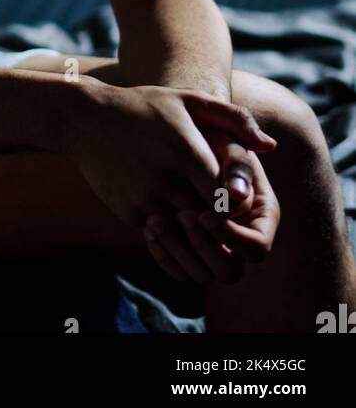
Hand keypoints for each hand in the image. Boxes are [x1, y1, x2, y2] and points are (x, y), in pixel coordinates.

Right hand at [69, 81, 275, 232]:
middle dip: (222, 223)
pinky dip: (175, 230)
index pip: (228, 199)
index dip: (237, 204)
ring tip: (204, 217)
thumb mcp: (188, 101)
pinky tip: (175, 214)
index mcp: (187, 153)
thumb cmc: (145, 107)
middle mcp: (168, 181)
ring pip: (189, 236)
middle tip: (226, 215)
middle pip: (212, 222)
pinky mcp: (131, 214)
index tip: (236, 197)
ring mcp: (147, 201)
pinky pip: (164, 235)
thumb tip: (270, 147)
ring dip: (200, 232)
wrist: (85, 120)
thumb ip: (235, 119)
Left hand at [142, 135, 278, 284]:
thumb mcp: (224, 139)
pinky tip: (147, 226)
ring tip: (156, 219)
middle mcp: (239, 237)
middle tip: (182, 215)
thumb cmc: (206, 133)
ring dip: (179, 252)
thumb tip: (239, 195)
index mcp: (260, 216)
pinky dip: (163, 255)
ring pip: (201, 275)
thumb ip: (237, 161)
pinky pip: (177, 270)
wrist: (174, 134)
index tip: (205, 214)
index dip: (232, 236)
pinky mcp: (186, 249)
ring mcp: (212, 246)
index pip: (256, 247)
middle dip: (205, 247)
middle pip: (230, 271)